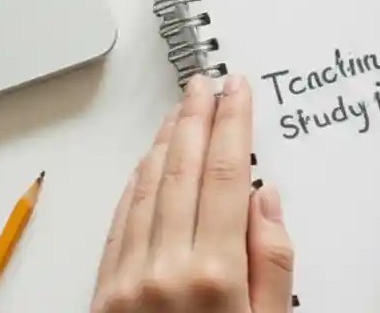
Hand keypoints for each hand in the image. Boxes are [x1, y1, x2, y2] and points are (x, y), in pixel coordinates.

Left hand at [92, 75, 294, 312]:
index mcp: (218, 275)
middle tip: (203, 87)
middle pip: (183, 172)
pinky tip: (147, 164)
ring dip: (164, 143)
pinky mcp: (105, 293)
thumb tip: (264, 200)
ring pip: (147, 190)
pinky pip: (120, 223)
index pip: (226, 176)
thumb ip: (273, 264)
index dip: (232, 124)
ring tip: (178, 113)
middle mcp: (168, 271)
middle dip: (195, 119)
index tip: (236, 92)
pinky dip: (136, 185)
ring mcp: (130, 281)